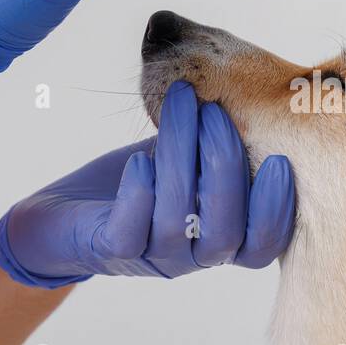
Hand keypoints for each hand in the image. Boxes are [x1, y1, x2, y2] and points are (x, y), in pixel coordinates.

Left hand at [0, 82, 293, 285]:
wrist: (66, 211)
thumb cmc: (140, 176)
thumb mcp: (187, 153)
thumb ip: (221, 136)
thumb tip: (257, 86)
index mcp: (223, 236)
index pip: (264, 244)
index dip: (276, 210)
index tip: (278, 162)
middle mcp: (195, 256)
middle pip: (225, 230)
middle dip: (224, 164)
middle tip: (213, 111)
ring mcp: (153, 258)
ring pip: (177, 220)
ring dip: (180, 157)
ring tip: (179, 105)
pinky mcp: (110, 251)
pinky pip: (130, 232)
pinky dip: (139, 194)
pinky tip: (139, 160)